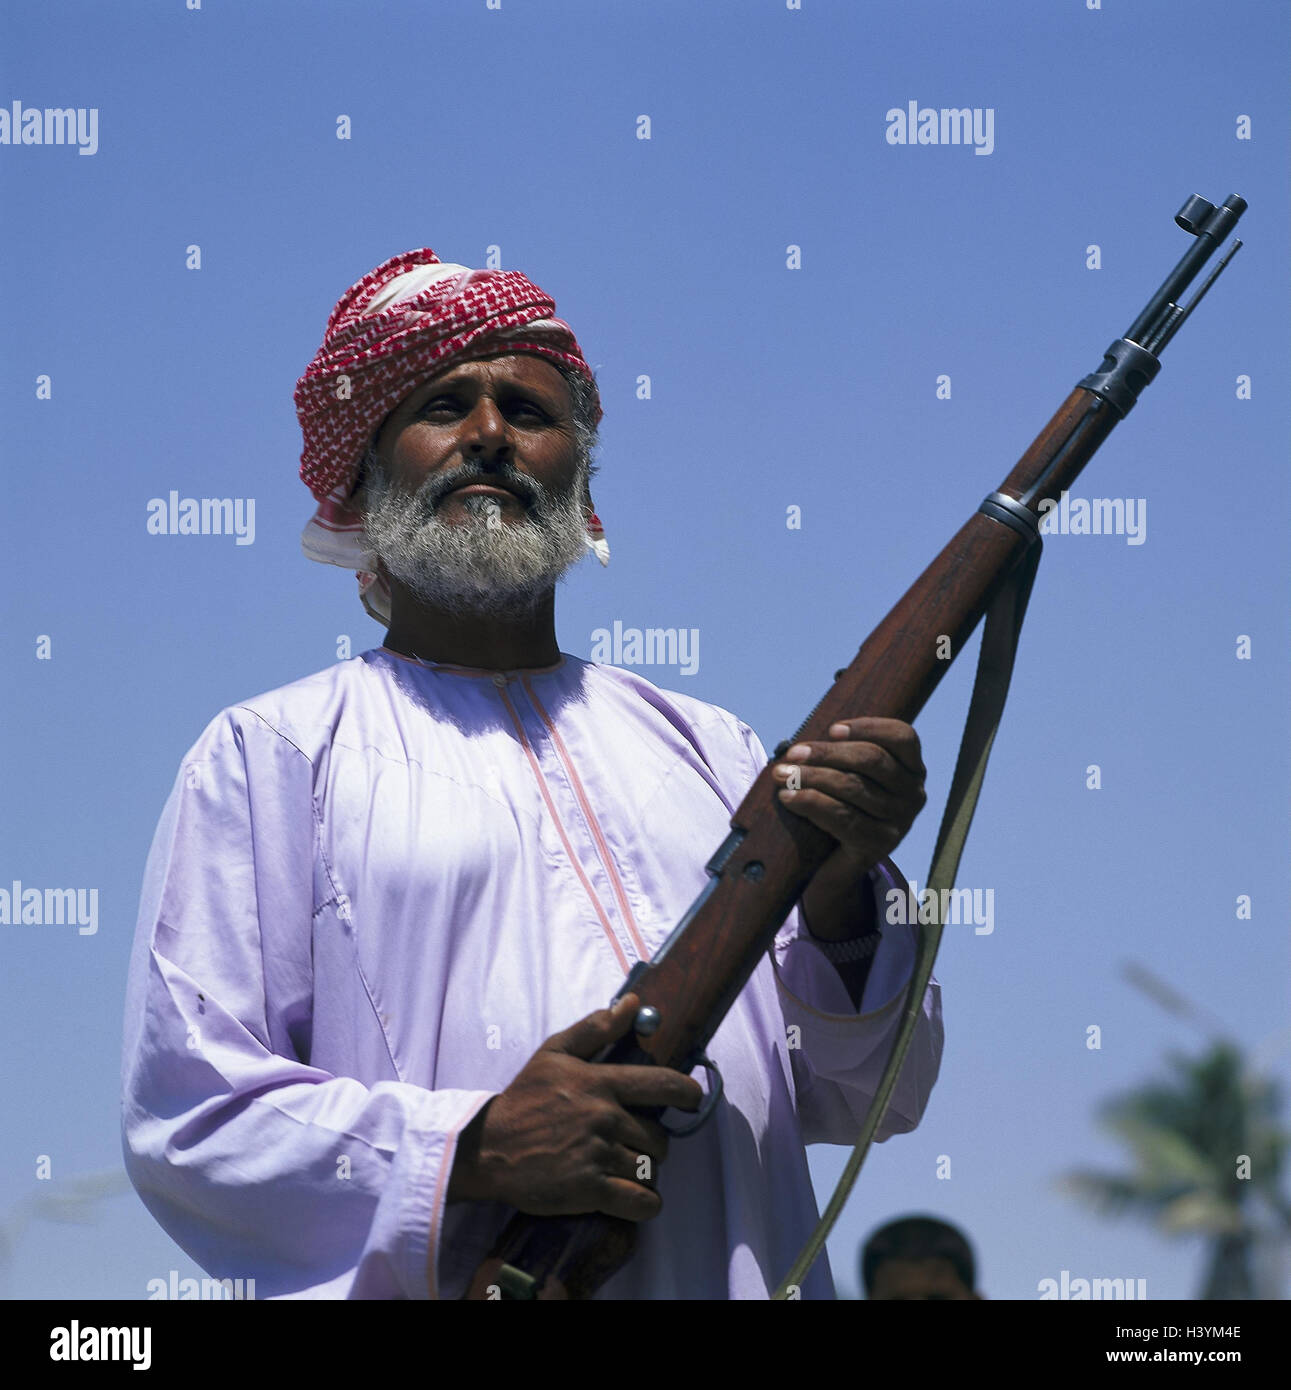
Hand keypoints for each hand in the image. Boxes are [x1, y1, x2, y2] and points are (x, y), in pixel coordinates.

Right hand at [446, 994, 701, 1220]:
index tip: (692, 1100)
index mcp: (600, 1082)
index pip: (663, 1084)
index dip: (688, 1093)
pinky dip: (645, 1203)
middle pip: (658, 1136)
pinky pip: (641, 1201)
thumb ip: (595, 1028)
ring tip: (625, 1168)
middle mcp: (604, 1117)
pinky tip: (634, 1197)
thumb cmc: (524, 1098)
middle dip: (652, 1142)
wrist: (488, 1147)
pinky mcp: (589, 1190)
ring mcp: (598, 1155)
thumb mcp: (554, 1053)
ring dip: (644, 1172)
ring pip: (650, 1169)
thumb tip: (635, 1004)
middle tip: (633, 1142)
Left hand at [772, 717, 926, 932]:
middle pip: (872, 760)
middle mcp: (913, 794)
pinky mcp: (880, 846)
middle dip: (827, 753)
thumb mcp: (847, 775)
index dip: (868, 727)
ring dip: (812, 777)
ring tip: (782, 774)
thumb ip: (838, 754)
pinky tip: (789, 798)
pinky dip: (812, 803)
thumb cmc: (838, 806)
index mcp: (911, 768)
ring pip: (853, 787)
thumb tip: (803, 744)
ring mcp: (900, 822)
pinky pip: (843, 818)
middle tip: (792, 753)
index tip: (832, 729)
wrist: (834, 865)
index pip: (901, 737)